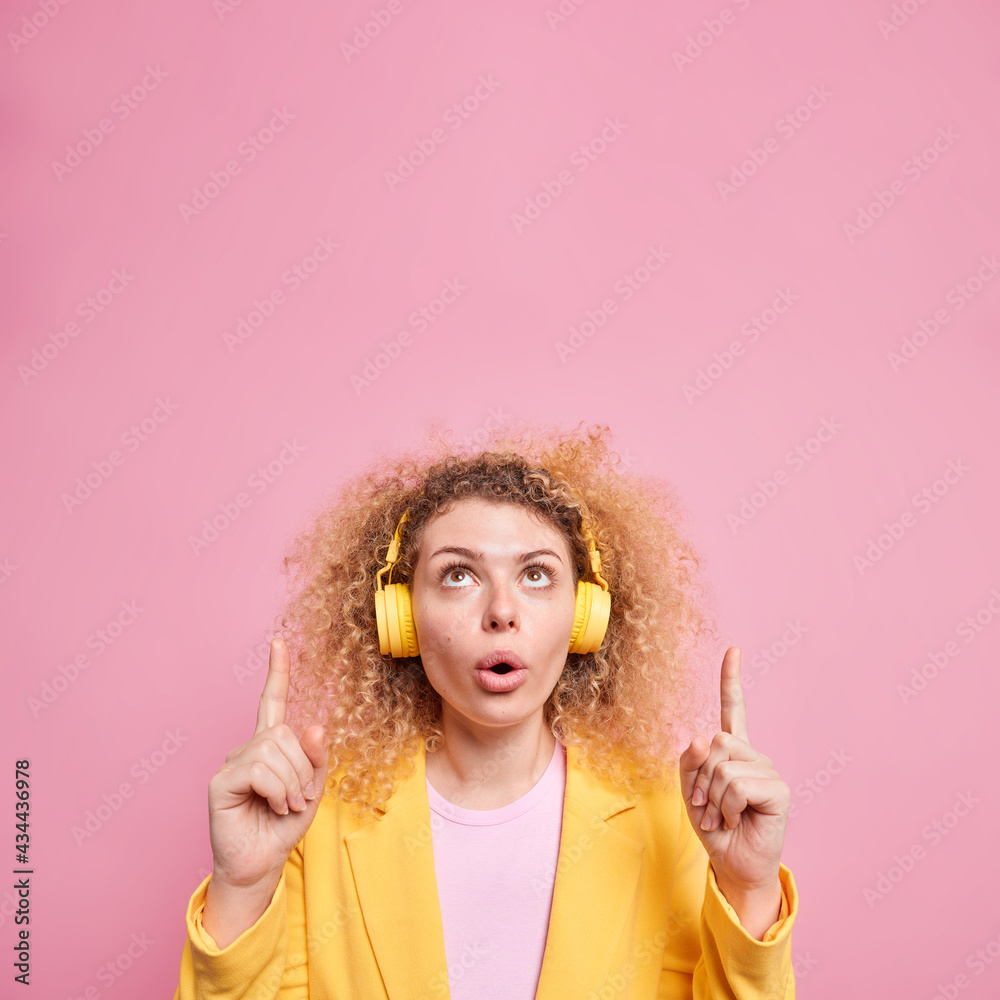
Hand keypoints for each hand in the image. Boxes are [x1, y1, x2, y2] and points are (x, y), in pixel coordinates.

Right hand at [207, 637, 328, 889]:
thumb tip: (315, 727)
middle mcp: (248, 749)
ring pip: (274, 750)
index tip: (278, 642)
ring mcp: (232, 763)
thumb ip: (316, 760)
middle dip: (302, 768)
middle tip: (299, 798)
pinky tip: (275, 806)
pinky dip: (278, 789)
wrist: (261, 864)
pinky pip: (260, 769)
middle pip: (284, 733)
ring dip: (292, 783)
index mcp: (270, 746)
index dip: (277, 672)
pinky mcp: (221, 782)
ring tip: (287, 805)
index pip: (272, 702)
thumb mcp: (312, 791)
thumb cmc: (283, 827)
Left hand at [679, 647, 788, 898]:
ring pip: (723, 765)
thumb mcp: (690, 792)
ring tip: (721, 816)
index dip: (732, 679)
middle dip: (700, 778)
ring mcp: (767, 771)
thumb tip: (701, 737)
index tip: (733, 650)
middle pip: (715, 742)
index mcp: (733, 751)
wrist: (733, 864)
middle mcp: (753, 756)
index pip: (734, 708)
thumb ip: (689, 763)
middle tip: (706, 806)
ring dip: (712, 797)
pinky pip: (737, 785)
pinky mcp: (778, 790)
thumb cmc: (714, 827)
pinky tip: (736, 819)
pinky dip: (726, 806)